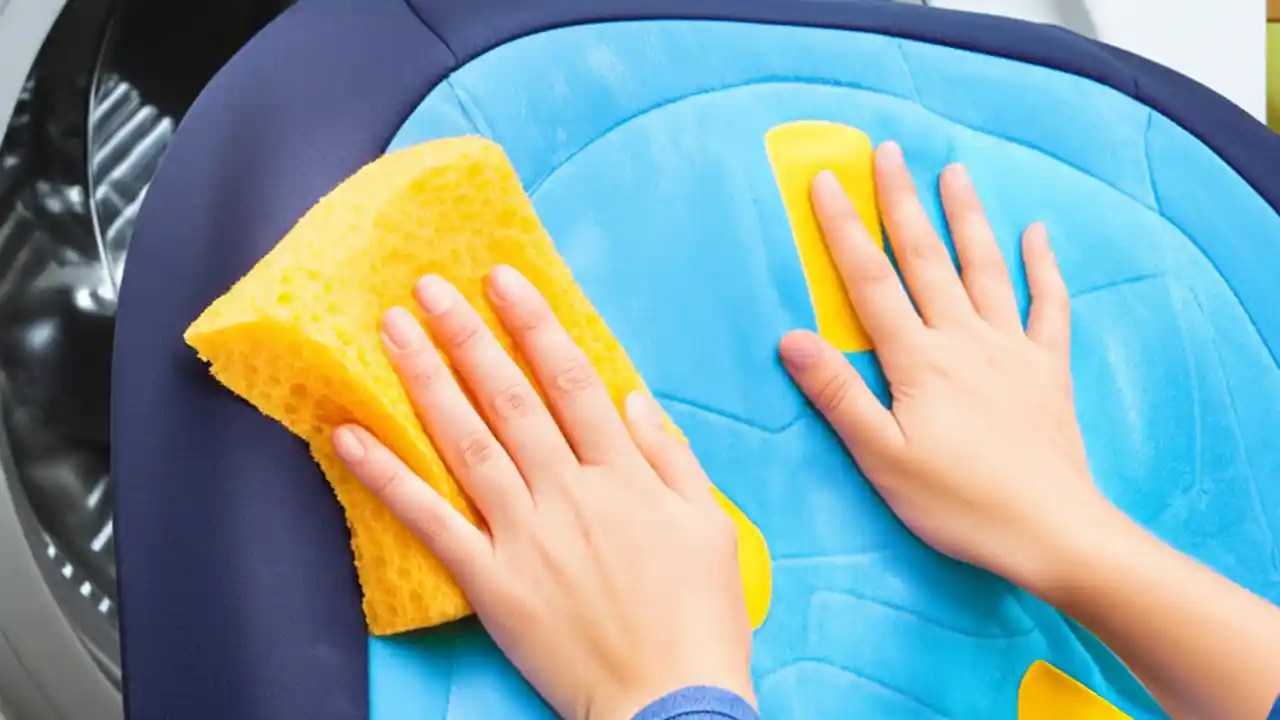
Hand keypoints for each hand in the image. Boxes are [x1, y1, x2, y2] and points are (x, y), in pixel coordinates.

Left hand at [331, 266, 753, 719]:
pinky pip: (430, 521)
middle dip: (466, 335)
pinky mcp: (491, 582)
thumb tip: (631, 399)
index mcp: (624, 476)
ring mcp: (525, 535)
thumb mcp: (710, 524)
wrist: (671, 701)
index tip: (502, 279)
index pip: (571, 380)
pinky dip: (387, 476)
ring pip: (467, 442)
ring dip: (426, 381)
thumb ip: (670, 455)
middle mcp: (569, 492)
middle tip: (428, 287)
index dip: (533, 324)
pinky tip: (350, 436)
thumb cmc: (699, 618)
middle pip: (509, 398)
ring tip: (391, 331)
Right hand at [778, 142, 1110, 593]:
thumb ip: (839, 395)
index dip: (844, 229)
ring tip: (954, 171)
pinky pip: (1048, 306)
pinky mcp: (1047, 369)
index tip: (826, 181)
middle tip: (887, 151)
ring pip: (984, 268)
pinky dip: (1043, 267)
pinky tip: (1038, 234)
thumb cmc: (959, 503)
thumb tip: (792, 338)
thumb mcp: (884, 459)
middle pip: (925, 259)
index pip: (870, 282)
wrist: (1054, 531)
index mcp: (918, 361)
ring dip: (966, 217)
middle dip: (902, 202)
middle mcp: (963, 340)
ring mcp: (1011, 350)